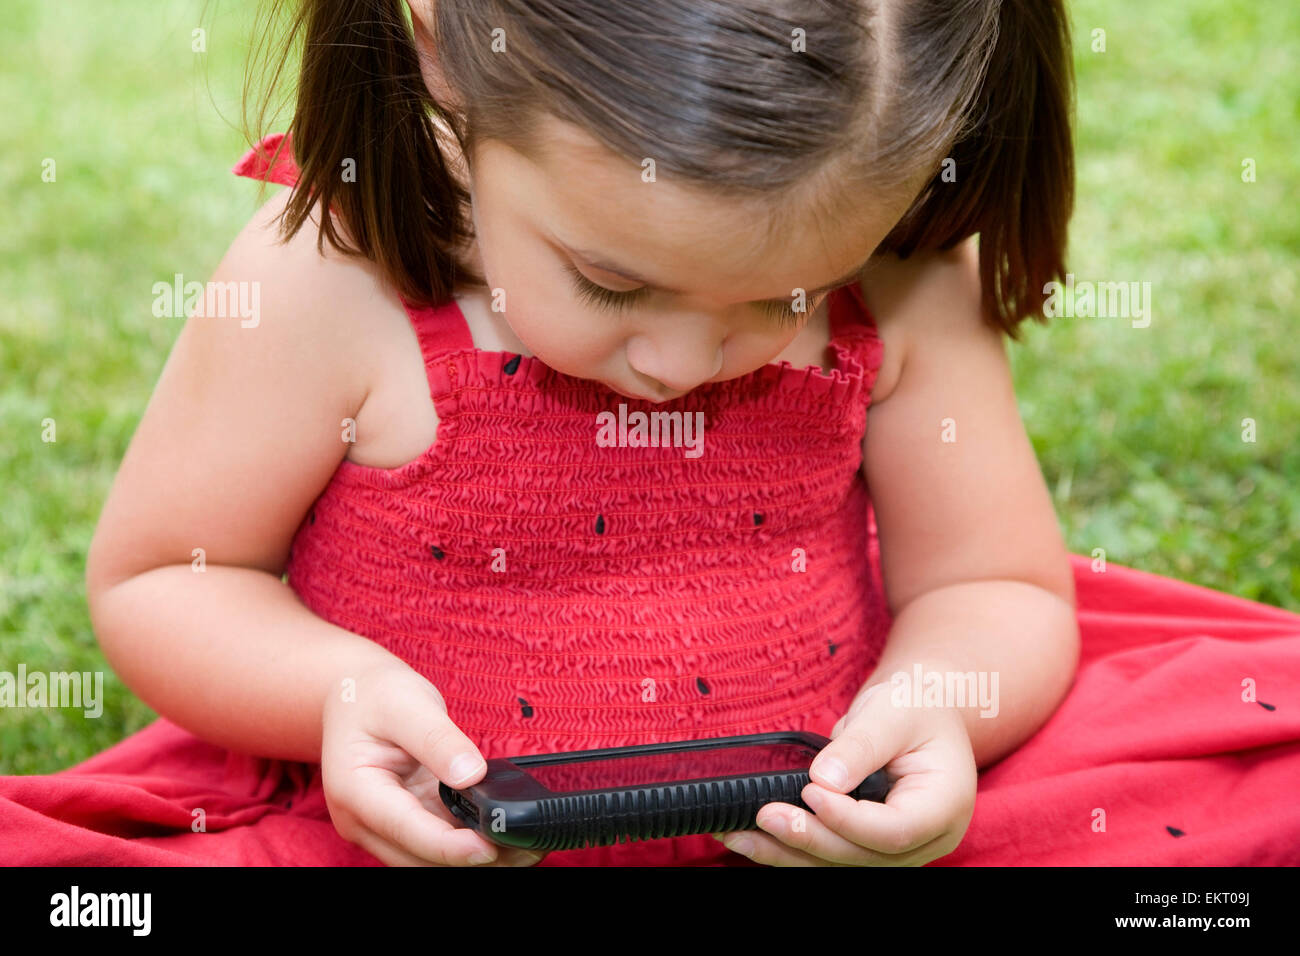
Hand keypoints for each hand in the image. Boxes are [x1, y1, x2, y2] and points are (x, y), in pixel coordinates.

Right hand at [320, 658, 546, 866]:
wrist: (353, 695)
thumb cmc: (374, 696)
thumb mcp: (406, 703)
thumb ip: (438, 740)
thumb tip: (472, 776)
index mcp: (354, 790)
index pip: (406, 829)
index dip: (450, 846)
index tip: (490, 847)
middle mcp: (362, 820)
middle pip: (419, 857)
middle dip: (471, 859)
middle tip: (527, 848)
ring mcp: (383, 827)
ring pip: (430, 860)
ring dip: (475, 858)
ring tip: (527, 846)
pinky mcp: (405, 824)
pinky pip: (438, 845)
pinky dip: (469, 845)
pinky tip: (506, 836)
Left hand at [712, 682, 976, 864]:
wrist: (922, 710)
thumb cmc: (915, 706)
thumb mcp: (892, 712)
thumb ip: (861, 746)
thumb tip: (823, 779)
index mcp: (944, 805)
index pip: (895, 829)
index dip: (848, 819)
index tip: (809, 791)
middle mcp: (926, 839)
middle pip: (864, 856)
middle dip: (810, 839)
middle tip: (765, 815)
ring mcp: (897, 849)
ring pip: (841, 864)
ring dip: (789, 854)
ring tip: (741, 836)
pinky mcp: (867, 845)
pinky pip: (830, 856)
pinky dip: (791, 849)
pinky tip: (753, 838)